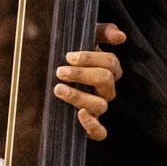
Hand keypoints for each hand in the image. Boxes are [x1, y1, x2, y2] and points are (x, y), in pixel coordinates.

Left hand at [57, 22, 126, 140]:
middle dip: (82, 74)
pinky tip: (80, 115)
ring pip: (101, 105)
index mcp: (107, 69)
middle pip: (106, 80)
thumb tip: (121, 36)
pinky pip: (100, 133)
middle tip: (59, 71)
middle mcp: (106, 90)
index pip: (111, 63)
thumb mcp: (82, 39)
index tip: (68, 56)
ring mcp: (98, 108)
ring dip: (79, 97)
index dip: (91, 59)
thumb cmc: (67, 56)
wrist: (46, 77)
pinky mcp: (89, 125)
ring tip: (58, 89)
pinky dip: (93, 127)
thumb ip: (101, 32)